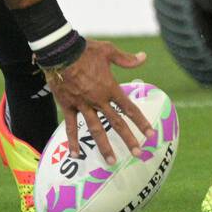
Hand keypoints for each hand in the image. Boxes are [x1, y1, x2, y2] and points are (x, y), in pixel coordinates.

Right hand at [46, 40, 153, 163]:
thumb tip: (144, 57)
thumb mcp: (109, 51)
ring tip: (111, 161)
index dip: (141, 122)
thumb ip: (127, 59)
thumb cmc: (86, 49)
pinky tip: (76, 155)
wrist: (61, 51)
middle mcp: (98, 100)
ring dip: (104, 146)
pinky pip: (70, 127)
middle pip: (116, 123)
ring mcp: (82, 105)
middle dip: (128, 139)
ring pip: (95, 129)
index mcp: (110, 88)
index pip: (129, 108)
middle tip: (137, 153)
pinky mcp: (68, 106)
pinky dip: (73, 141)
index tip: (150, 135)